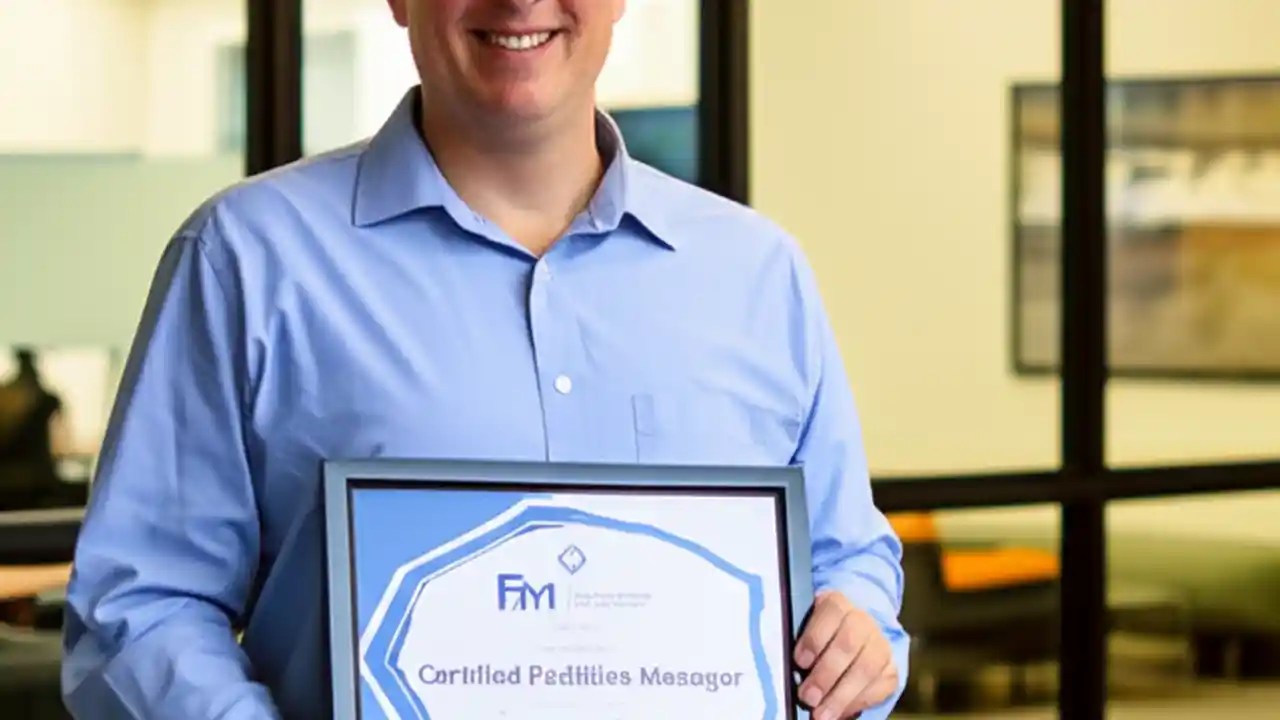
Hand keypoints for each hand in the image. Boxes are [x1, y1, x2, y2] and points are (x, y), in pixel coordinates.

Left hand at [794, 591, 897, 719]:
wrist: (853, 636)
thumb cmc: (817, 636)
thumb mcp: (804, 628)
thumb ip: (799, 642)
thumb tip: (788, 669)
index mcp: (837, 603)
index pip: (831, 612)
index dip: (815, 637)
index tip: (799, 662)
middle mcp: (862, 620)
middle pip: (848, 644)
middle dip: (826, 674)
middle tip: (808, 697)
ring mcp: (880, 644)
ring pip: (866, 668)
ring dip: (842, 696)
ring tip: (821, 715)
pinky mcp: (891, 668)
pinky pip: (880, 687)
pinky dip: (857, 703)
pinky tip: (840, 713)